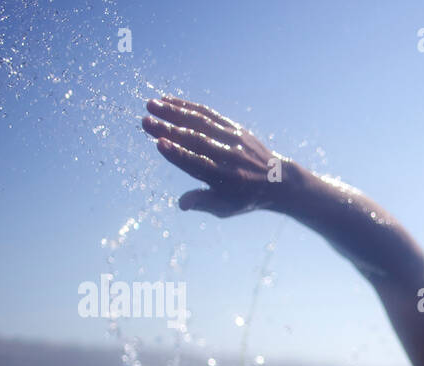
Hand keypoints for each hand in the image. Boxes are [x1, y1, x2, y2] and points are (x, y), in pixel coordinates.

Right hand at [142, 95, 289, 216]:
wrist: (278, 180)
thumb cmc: (245, 198)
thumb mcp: (227, 207)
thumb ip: (203, 202)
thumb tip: (181, 204)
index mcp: (226, 179)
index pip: (199, 164)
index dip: (179, 155)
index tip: (159, 144)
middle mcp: (230, 156)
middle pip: (197, 141)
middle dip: (170, 130)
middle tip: (145, 122)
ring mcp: (233, 139)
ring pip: (201, 122)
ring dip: (175, 112)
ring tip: (151, 105)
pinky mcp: (234, 128)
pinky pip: (209, 115)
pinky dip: (189, 106)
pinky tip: (169, 100)